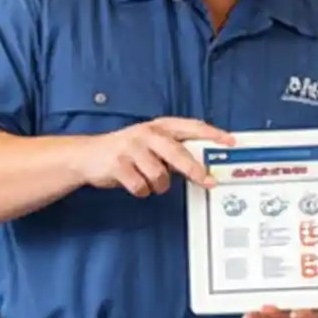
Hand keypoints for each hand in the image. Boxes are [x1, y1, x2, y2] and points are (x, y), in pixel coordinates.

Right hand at [76, 117, 234, 196]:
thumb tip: (202, 167)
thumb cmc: (126, 151)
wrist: (87, 156)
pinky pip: (141, 186)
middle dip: (194, 169)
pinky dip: (141, 191)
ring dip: (158, 185)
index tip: (230, 141)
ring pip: (159, 175)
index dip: (212, 133)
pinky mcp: (118, 164)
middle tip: (207, 181)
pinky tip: (133, 183)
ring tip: (148, 180)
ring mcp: (131, 148)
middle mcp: (146, 133)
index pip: (191, 126)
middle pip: (177, 152)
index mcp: (159, 126)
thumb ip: (174, 151)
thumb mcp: (151, 144)